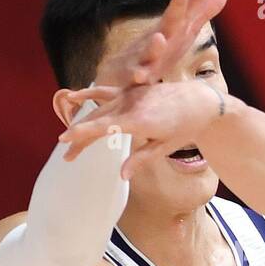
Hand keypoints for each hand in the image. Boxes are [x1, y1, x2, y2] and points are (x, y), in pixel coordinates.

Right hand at [57, 80, 223, 177]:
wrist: (200, 102)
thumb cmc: (186, 127)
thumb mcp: (165, 147)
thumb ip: (141, 159)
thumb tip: (121, 176)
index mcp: (140, 120)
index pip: (105, 127)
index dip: (83, 133)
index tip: (65, 140)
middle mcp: (132, 104)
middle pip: (97, 120)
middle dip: (80, 138)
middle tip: (67, 157)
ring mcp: (131, 94)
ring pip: (99, 109)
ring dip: (83, 123)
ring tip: (68, 140)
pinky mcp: (132, 89)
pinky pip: (107, 91)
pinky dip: (90, 94)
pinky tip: (74, 97)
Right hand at [91, 0, 229, 88]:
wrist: (119, 74)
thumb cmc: (157, 50)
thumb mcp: (184, 28)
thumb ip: (204, 8)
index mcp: (174, 26)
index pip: (190, 4)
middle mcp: (160, 36)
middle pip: (170, 20)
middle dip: (176, 5)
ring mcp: (145, 56)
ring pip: (150, 49)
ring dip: (154, 44)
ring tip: (159, 37)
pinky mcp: (135, 75)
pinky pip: (137, 76)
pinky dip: (138, 75)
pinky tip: (140, 76)